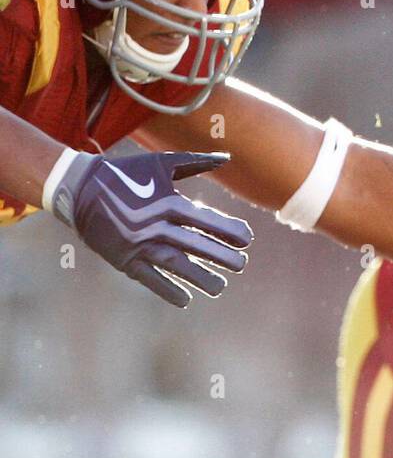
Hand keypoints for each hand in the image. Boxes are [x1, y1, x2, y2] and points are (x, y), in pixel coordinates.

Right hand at [50, 150, 252, 306]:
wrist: (80, 189)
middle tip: (242, 265)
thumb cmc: (127, 173)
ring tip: (220, 287)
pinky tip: (186, 300)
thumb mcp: (162, 163)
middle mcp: (155, 226)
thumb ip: (196, 162)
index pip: (204, 220)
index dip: (227, 231)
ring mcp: (138, 245)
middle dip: (220, 256)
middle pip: (194, 245)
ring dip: (199, 277)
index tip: (248, 239)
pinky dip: (167, 290)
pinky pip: (149, 278)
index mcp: (167, 202)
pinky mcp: (124, 260)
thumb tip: (227, 158)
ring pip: (175, 265)